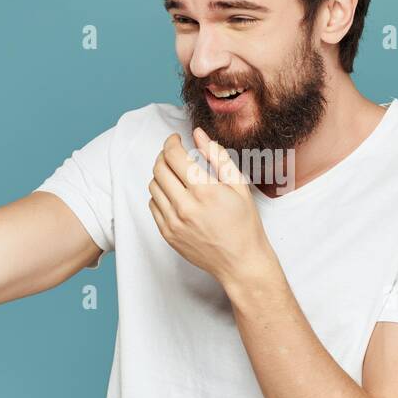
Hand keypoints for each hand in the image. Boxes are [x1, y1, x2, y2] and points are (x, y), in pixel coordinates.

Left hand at [147, 129, 275, 286]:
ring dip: (161, 175)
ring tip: (176, 175)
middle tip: (174, 154)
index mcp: (205, 191)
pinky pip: (153, 205)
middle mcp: (185, 206)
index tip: (175, 139)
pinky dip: (160, 195)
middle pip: (159, 168)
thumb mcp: (238, 186)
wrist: (241, 262)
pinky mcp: (167, 234)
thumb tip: (198, 134)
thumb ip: (217, 157)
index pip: (173, 156)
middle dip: (164, 155)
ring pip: (153, 186)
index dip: (171, 142)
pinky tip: (175, 195)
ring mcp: (173, 222)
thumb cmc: (244, 224)